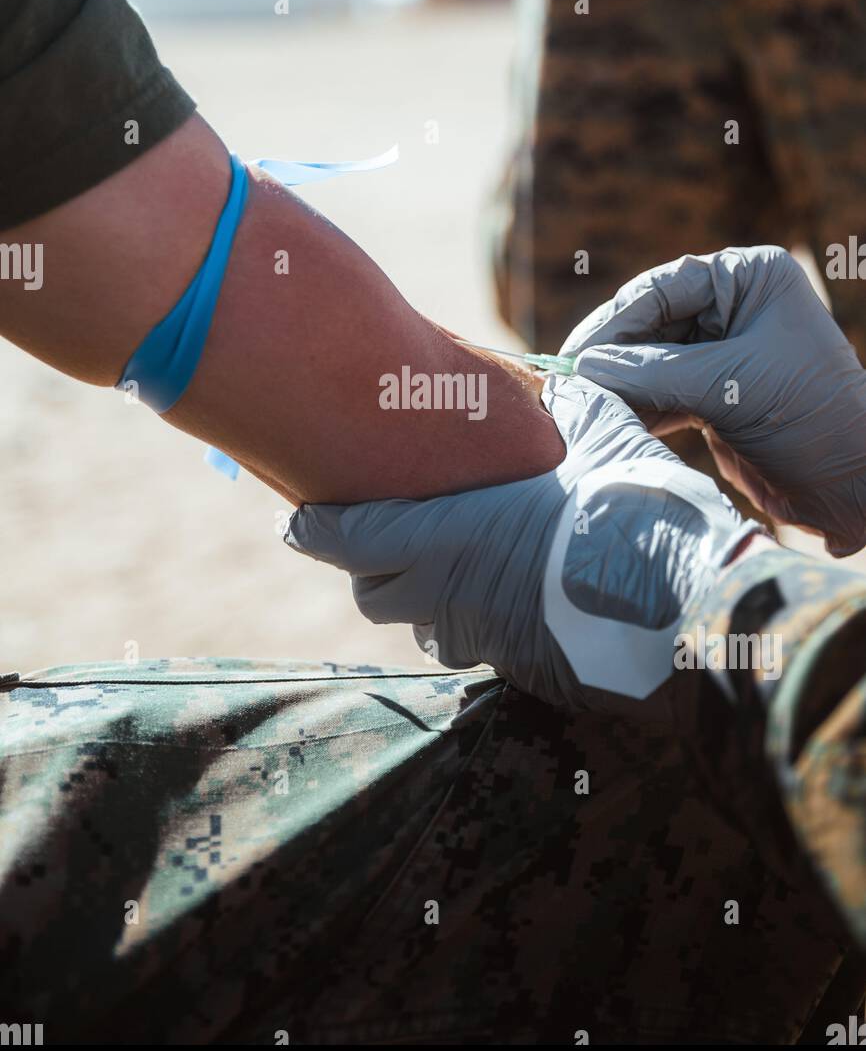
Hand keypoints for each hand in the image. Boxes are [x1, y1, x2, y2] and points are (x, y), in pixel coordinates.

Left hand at [286, 377, 755, 709]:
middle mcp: (444, 595)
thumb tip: (555, 381)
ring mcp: (480, 639)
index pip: (341, 539)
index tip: (301, 518)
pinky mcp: (519, 669)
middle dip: (371, 563)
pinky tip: (511, 594)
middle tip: (390, 531)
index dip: (317, 528)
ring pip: (422, 624)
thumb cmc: (630, 509)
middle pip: (373, 589)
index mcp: (441, 536)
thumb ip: (557, 409)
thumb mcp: (596, 432)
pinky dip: (476, 621)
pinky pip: (475, 645)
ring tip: (456, 563)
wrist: (682, 602)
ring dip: (423, 598)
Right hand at [562, 246, 865, 556]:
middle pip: (650, 323)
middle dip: (611, 356)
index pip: (662, 288)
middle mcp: (734, 305)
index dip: (613, 323)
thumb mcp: (728, 386)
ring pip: (650, 361)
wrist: (854, 485)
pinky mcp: (715, 393)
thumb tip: (582, 366)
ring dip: (619, 386)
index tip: (575, 356)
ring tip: (581, 407)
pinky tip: (608, 423)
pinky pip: (661, 392)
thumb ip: (652, 373)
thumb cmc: (809, 418)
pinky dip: (637, 408)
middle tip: (567, 384)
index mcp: (749, 277)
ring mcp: (723, 349)